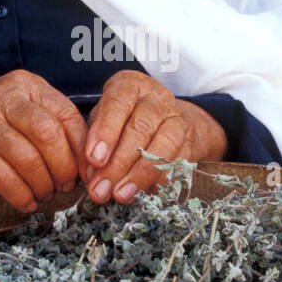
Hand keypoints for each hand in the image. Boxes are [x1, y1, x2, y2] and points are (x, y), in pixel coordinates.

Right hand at [0, 70, 89, 214]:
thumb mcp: (19, 116)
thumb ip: (51, 127)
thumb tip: (93, 157)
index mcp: (24, 85)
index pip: (66, 115)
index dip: (83, 147)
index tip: (89, 171)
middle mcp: (3, 96)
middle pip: (50, 135)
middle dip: (64, 168)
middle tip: (65, 186)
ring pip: (29, 159)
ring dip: (43, 185)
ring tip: (44, 194)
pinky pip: (7, 179)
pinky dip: (22, 196)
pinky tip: (27, 202)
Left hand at [82, 70, 228, 204]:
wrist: (167, 118)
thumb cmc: (124, 118)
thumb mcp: (103, 119)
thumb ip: (93, 142)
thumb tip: (90, 175)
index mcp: (129, 85)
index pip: (118, 103)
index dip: (105, 132)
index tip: (94, 160)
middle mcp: (156, 97)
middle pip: (140, 128)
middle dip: (118, 163)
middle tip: (100, 189)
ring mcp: (177, 117)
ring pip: (163, 144)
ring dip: (140, 175)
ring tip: (120, 195)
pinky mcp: (191, 139)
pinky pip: (178, 162)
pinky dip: (159, 181)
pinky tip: (142, 194)